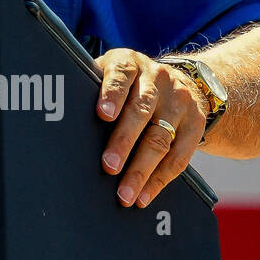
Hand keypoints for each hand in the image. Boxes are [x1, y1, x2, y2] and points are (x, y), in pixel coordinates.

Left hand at [92, 49, 209, 206]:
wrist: (184, 81)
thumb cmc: (130, 83)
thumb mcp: (113, 72)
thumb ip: (93, 87)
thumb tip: (64, 119)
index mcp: (130, 64)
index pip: (121, 75)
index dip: (112, 94)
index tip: (102, 115)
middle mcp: (158, 79)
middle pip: (141, 112)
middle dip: (124, 141)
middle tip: (109, 166)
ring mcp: (179, 102)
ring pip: (160, 139)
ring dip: (142, 170)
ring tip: (125, 193)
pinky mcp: (195, 124)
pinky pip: (179, 156)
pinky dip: (160, 179)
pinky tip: (145, 195)